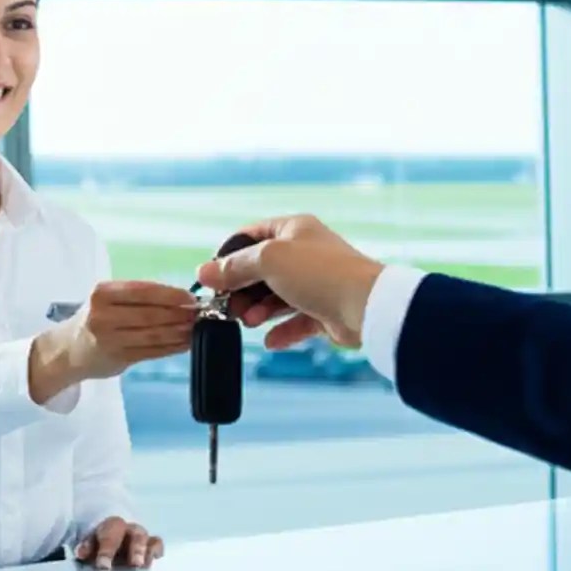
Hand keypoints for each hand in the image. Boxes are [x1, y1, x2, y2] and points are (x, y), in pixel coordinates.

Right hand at [30, 281, 197, 400]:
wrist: (69, 350)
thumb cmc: (96, 318)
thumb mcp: (108, 298)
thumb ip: (139, 296)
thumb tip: (182, 297)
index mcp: (102, 294)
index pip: (142, 291)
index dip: (171, 294)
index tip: (191, 296)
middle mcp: (103, 316)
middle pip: (150, 314)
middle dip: (180, 314)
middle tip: (200, 313)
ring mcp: (110, 340)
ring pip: (154, 335)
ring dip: (180, 332)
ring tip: (197, 327)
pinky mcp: (119, 359)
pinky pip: (152, 352)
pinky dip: (173, 347)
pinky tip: (186, 342)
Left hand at [75, 516, 164, 570]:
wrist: (105, 548)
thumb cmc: (95, 549)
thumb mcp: (87, 549)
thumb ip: (85, 549)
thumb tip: (81, 552)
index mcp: (108, 528)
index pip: (109, 535)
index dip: (107, 551)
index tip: (103, 567)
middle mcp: (127, 529)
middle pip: (134, 534)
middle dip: (135, 549)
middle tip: (135, 564)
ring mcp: (139, 536)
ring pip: (146, 539)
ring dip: (146, 552)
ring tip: (143, 566)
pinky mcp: (149, 545)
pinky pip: (156, 543)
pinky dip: (156, 550)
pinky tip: (156, 557)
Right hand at [194, 214, 384, 349]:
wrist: (366, 305)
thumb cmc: (321, 272)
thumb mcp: (268, 260)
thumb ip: (234, 266)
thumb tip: (204, 272)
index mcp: (293, 230)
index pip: (251, 236)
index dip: (228, 255)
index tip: (212, 278)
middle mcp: (305, 253)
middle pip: (261, 271)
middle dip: (242, 290)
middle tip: (228, 307)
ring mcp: (316, 283)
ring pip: (276, 297)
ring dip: (259, 311)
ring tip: (249, 322)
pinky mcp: (325, 311)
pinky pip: (296, 321)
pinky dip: (282, 331)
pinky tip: (270, 340)